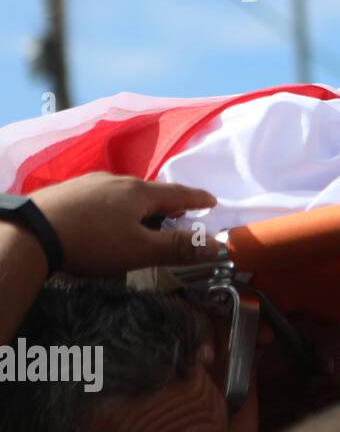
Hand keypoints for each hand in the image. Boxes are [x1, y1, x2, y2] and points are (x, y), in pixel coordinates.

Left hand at [28, 172, 220, 275]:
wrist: (30, 233)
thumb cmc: (92, 242)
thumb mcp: (140, 250)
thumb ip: (178, 247)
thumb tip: (217, 246)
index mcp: (140, 193)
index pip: (179, 193)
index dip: (198, 198)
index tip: (212, 201)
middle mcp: (117, 181)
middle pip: (151, 191)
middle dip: (166, 203)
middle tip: (177, 214)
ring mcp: (89, 183)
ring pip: (123, 192)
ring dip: (138, 204)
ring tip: (140, 218)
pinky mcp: (67, 191)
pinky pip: (100, 195)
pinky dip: (112, 205)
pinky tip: (102, 218)